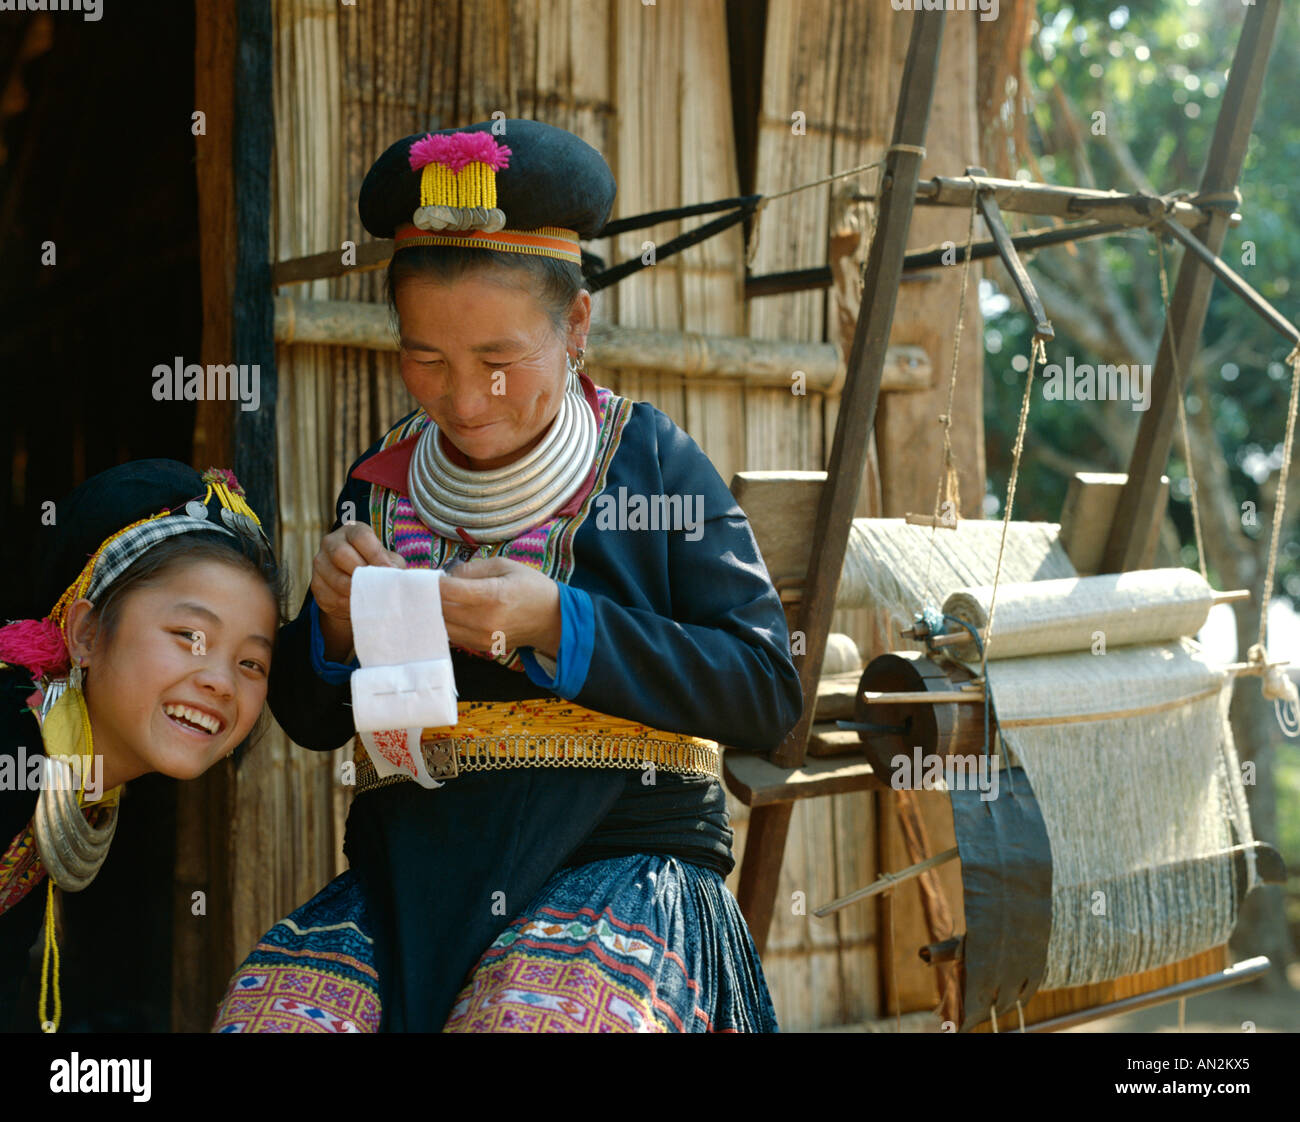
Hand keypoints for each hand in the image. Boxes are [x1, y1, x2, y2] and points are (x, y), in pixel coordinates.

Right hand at [311, 522, 406, 659]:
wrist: (354, 587)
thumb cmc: (376, 568)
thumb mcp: (388, 561)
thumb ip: (392, 565)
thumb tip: (396, 576)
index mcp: (352, 531)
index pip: (360, 536)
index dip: (375, 554)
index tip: (388, 570)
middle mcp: (331, 542)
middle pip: (341, 554)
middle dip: (362, 573)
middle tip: (377, 586)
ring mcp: (320, 563)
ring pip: (335, 578)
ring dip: (355, 591)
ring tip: (371, 598)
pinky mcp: (316, 584)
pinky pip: (330, 596)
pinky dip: (347, 603)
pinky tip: (359, 605)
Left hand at [439, 557, 561, 658]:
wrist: (551, 619)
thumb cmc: (530, 587)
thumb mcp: (505, 565)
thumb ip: (473, 568)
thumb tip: (448, 576)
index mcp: (492, 595)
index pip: (448, 590)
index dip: (432, 582)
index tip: (426, 576)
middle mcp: (485, 620)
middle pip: (441, 609)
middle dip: (430, 597)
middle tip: (427, 586)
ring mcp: (482, 637)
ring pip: (442, 625)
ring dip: (435, 612)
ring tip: (436, 599)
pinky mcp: (481, 647)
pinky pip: (452, 635)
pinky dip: (446, 623)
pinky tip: (449, 612)